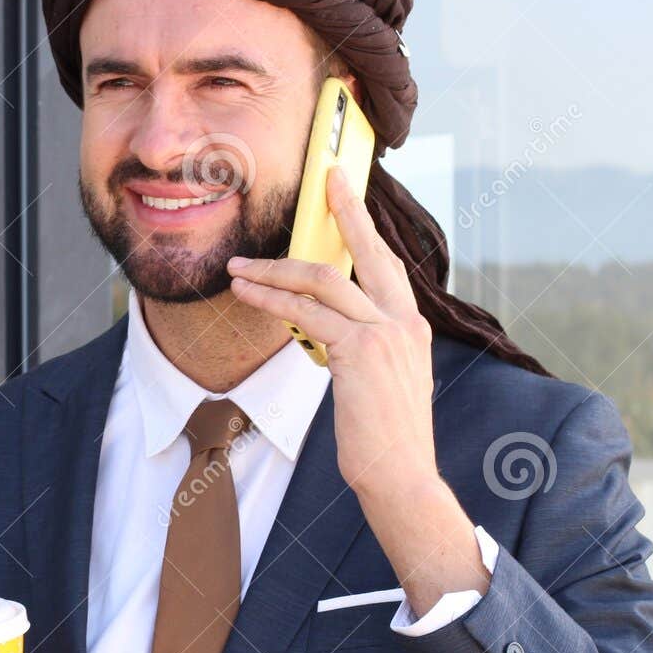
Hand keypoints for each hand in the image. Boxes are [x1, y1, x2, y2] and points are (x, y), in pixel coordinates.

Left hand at [226, 166, 436, 504]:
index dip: (365, 230)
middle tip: (325, 176)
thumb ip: (365, 350)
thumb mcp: (382, 384)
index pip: (386, 266)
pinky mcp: (361, 350)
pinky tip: (246, 293)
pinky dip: (270, 299)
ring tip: (239, 266)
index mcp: (413, 328)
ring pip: (323, 280)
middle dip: (344, 210)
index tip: (346, 197)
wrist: (400, 476)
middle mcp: (405, 323)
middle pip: (367, 252)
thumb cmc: (385, 440)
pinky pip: (305, 313)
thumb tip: (334, 335)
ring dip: (274, 270)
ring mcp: (386, 333)